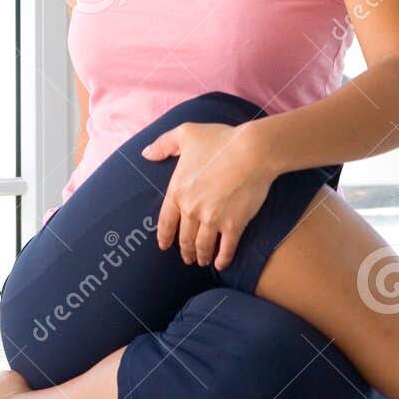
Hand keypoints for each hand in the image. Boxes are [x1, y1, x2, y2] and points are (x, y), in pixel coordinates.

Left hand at [140, 119, 273, 271]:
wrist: (252, 151)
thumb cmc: (220, 140)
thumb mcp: (186, 133)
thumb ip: (163, 144)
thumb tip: (146, 154)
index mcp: (178, 190)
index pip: (166, 221)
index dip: (164, 236)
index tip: (165, 246)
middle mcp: (191, 209)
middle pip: (185, 237)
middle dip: (185, 250)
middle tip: (188, 257)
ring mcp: (212, 219)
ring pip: (202, 245)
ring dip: (201, 256)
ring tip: (202, 261)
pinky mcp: (233, 225)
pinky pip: (226, 248)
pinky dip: (223, 259)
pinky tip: (220, 264)